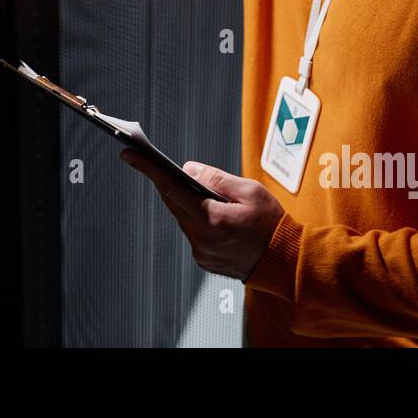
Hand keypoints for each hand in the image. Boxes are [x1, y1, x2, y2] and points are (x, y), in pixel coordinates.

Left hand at [119, 150, 287, 281]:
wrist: (287, 263)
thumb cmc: (273, 226)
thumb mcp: (250, 191)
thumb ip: (216, 179)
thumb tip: (189, 170)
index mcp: (211, 220)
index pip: (171, 188)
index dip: (148, 169)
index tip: (130, 154)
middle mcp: (201, 239)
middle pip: (174, 203)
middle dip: (169, 183)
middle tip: (160, 163)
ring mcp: (201, 252)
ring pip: (183, 218)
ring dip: (186, 201)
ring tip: (197, 188)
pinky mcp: (205, 259)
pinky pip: (194, 232)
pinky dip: (197, 218)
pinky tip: (211, 211)